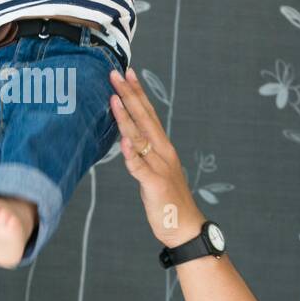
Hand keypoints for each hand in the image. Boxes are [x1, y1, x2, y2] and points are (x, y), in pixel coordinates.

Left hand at [107, 68, 204, 248]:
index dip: (137, 93)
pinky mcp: (154, 184)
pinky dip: (131, 154)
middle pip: (144, 118)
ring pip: (140, 137)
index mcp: (163, 147)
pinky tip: (123, 140)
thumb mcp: (153, 172)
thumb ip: (142, 154)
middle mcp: (163, 152)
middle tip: (116, 73)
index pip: (148, 113)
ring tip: (114, 98)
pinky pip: (140, 167)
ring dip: (126, 117)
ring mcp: (159, 167)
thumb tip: (128, 139)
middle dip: (129, 95)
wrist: (185, 227)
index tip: (127, 73)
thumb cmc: (168, 200)